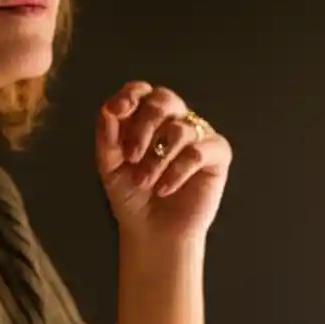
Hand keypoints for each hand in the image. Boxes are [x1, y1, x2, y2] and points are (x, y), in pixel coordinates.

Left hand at [96, 81, 232, 243]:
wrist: (154, 232)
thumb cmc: (133, 198)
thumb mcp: (110, 166)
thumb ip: (107, 137)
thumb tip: (108, 109)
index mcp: (147, 119)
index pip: (142, 91)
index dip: (130, 96)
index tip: (116, 111)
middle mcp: (175, 122)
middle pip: (164, 100)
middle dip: (143, 126)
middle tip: (130, 156)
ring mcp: (198, 138)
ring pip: (180, 129)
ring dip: (158, 158)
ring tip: (145, 182)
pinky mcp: (216, 157)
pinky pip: (200, 151)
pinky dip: (178, 170)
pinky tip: (164, 188)